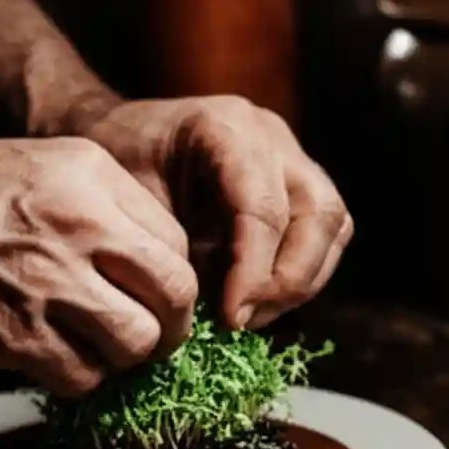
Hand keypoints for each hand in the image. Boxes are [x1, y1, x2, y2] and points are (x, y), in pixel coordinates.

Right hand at [0, 137, 197, 395]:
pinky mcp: (20, 335)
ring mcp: (54, 281)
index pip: (174, 241)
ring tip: (98, 350)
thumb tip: (144, 265)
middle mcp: (85, 224)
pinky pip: (85, 375)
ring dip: (124, 356)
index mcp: (92, 175)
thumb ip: (100, 208)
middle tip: (149, 335)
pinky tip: (54, 360)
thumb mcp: (39, 167)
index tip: (151, 296)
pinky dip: (78, 378)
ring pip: (139, 341)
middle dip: (170, 324)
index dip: (169, 279)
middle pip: (176, 292)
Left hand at [76, 95, 353, 329]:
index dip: (255, 270)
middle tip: (247, 321)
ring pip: (331, 222)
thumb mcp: (132, 203)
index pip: (263, 206)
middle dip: (290, 278)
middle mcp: (269, 134)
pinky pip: (325, 231)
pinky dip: (301, 271)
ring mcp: (290, 154)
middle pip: (318, 211)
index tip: (233, 318)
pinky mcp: (297, 180)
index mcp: (224, 127)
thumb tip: (217, 313)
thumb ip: (176, 249)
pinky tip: (261, 298)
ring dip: (302, 280)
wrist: (118, 132)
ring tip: (253, 315)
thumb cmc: (117, 165)